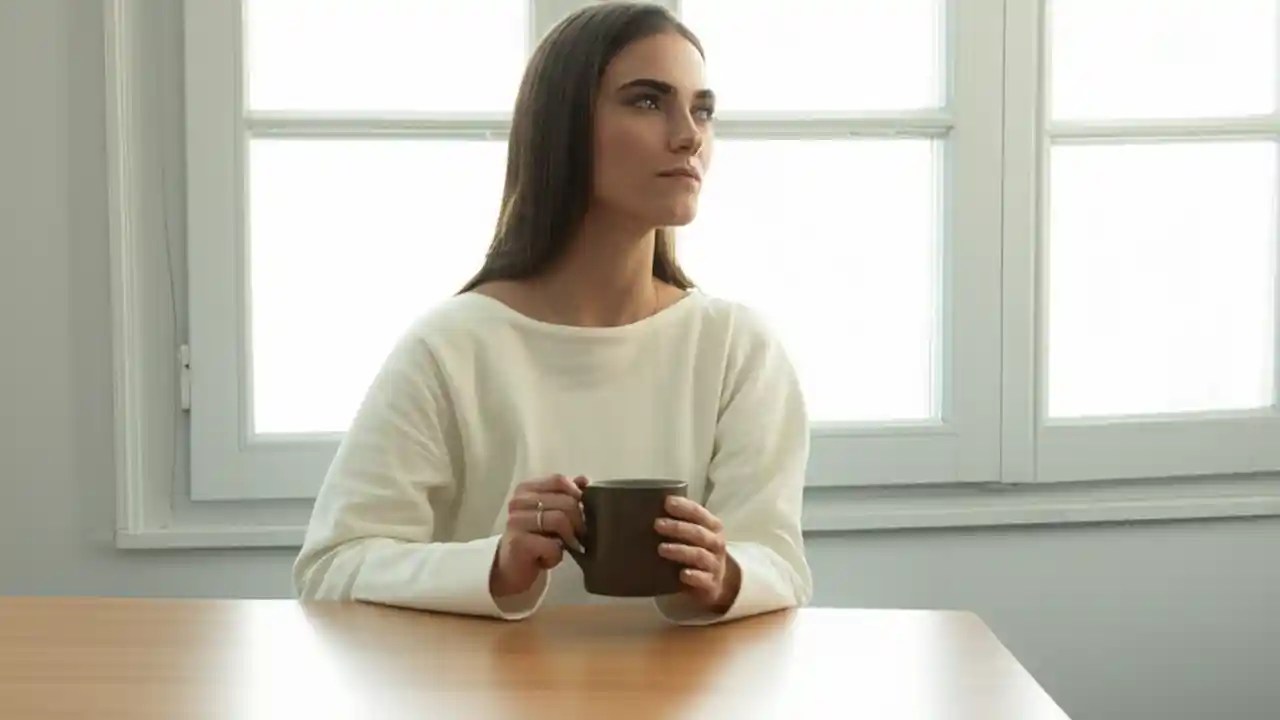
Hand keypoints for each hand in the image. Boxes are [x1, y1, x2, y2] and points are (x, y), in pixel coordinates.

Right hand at [490, 474, 588, 597]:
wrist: (512, 568)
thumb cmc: (536, 538)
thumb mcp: (551, 513)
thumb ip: (566, 494)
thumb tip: (584, 480)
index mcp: (526, 489)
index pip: (558, 480)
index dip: (577, 495)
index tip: (581, 511)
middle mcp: (518, 501)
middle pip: (565, 501)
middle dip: (578, 521)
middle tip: (577, 535)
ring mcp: (516, 521)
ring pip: (560, 520)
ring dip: (569, 538)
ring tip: (564, 547)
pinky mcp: (518, 543)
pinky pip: (552, 545)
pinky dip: (557, 556)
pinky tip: (549, 559)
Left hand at [655, 496, 740, 612]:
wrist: (714, 582)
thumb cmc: (696, 551)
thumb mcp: (692, 535)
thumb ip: (678, 523)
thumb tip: (645, 510)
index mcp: (712, 527)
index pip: (700, 513)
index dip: (684, 507)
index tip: (667, 502)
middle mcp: (716, 544)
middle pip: (699, 533)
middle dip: (678, 528)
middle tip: (657, 524)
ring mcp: (715, 565)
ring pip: (700, 555)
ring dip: (681, 550)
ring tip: (661, 548)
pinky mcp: (711, 585)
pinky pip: (704, 580)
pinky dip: (694, 576)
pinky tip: (682, 574)